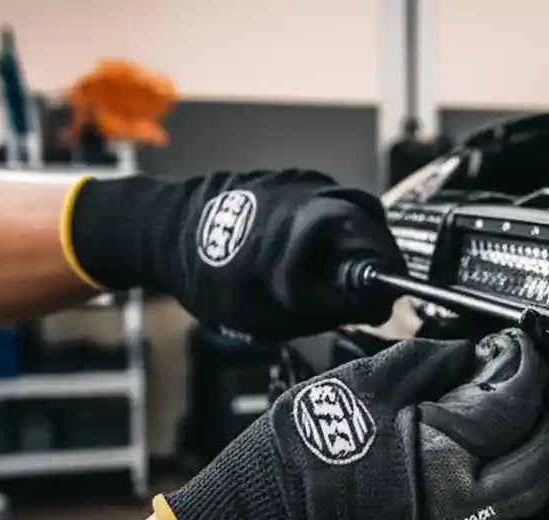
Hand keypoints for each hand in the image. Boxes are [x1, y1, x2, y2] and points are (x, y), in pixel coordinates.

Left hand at [67, 170, 406, 340]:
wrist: (164, 230)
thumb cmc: (212, 276)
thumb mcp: (275, 314)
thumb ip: (332, 309)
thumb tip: (379, 306)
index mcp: (318, 226)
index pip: (381, 260)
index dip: (383, 289)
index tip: (378, 309)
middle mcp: (319, 193)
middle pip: (375, 233)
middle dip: (369, 267)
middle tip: (353, 297)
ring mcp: (307, 181)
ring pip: (355, 219)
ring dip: (348, 249)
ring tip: (321, 277)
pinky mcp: (294, 177)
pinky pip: (329, 208)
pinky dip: (326, 235)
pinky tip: (301, 255)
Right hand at [153, 329, 548, 519]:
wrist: (262, 515)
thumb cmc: (307, 448)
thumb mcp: (370, 380)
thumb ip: (434, 361)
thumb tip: (476, 355)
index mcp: (445, 454)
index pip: (515, 406)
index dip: (526, 371)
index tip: (520, 354)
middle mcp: (460, 509)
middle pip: (540, 465)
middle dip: (546, 426)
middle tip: (537, 399)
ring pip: (525, 510)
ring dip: (532, 468)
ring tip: (518, 437)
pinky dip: (503, 508)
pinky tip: (488, 480)